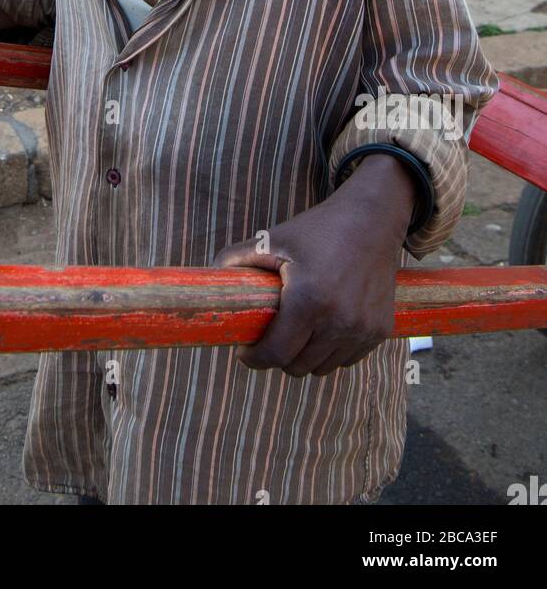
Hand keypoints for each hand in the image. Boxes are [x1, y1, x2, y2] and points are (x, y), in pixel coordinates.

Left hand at [212, 155, 415, 376]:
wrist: (372, 221)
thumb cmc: (318, 229)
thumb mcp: (273, 239)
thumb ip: (237, 258)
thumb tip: (209, 278)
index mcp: (309, 300)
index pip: (276, 353)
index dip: (254, 358)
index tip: (245, 351)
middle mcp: (339, 320)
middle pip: (296, 366)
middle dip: (278, 356)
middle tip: (270, 336)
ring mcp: (363, 329)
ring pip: (321, 367)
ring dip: (304, 355)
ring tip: (296, 330)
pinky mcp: (380, 331)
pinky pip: (346, 359)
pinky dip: (330, 351)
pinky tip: (323, 327)